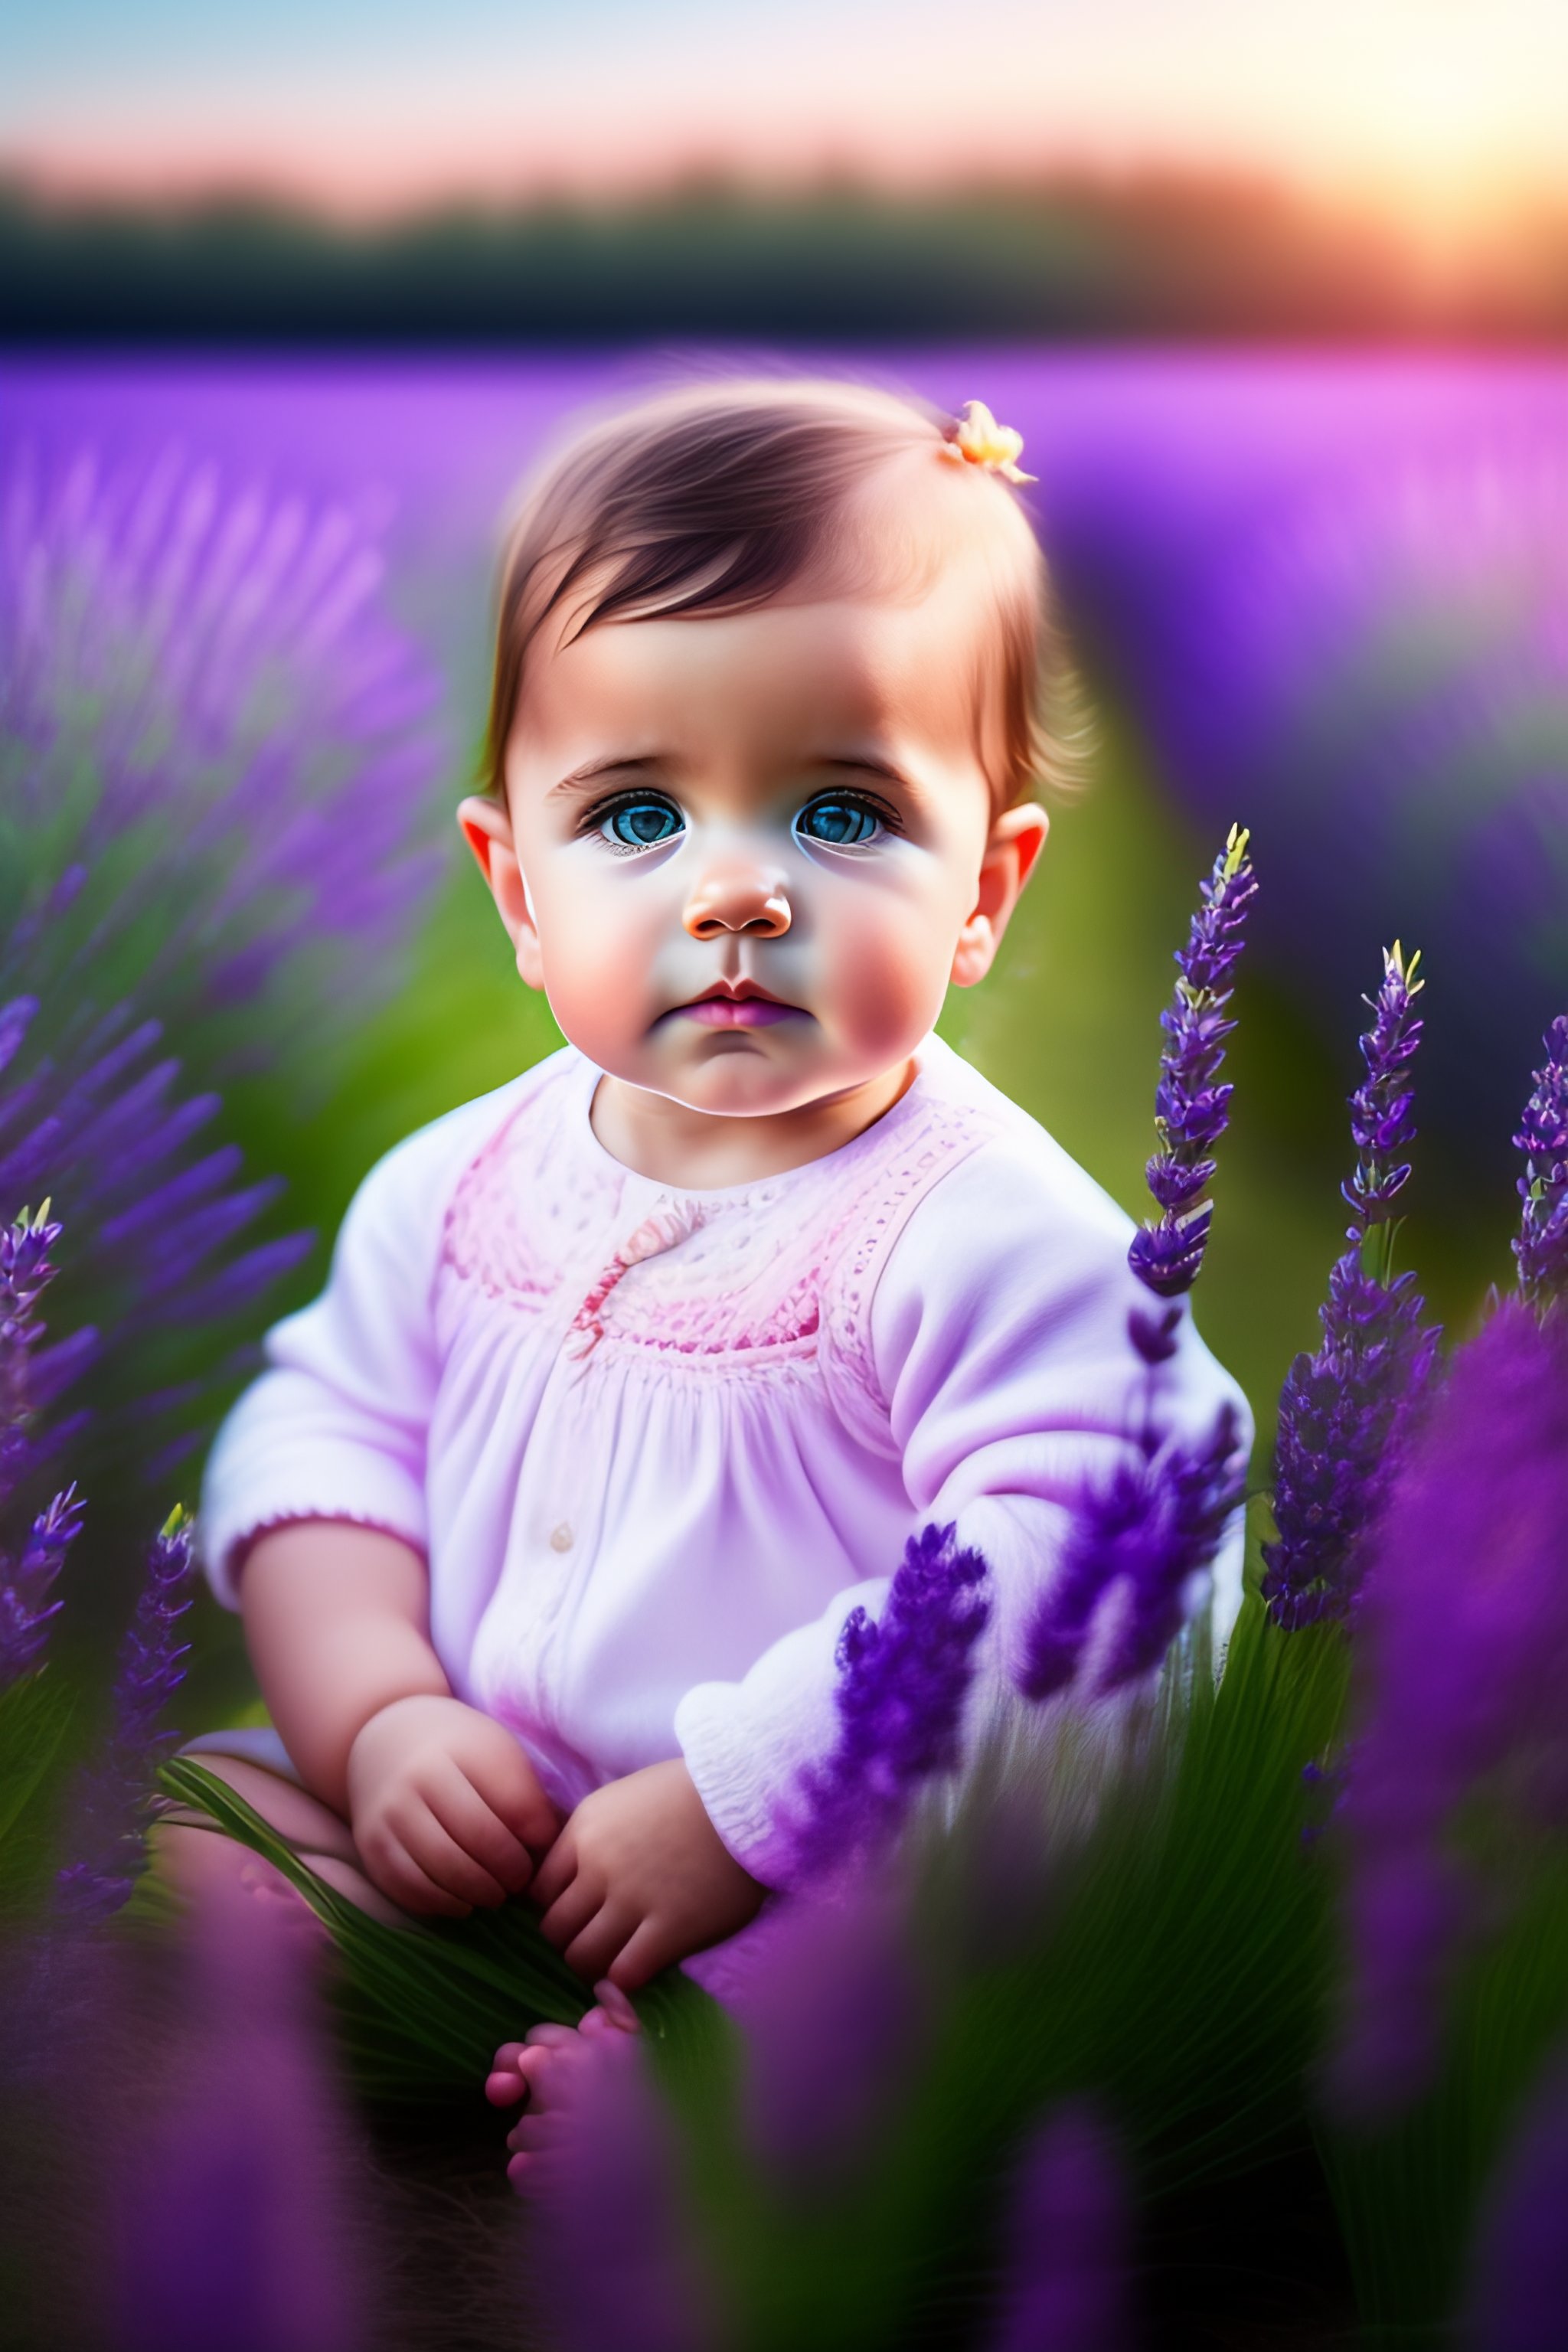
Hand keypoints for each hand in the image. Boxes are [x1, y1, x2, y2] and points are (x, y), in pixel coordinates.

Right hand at [346, 1693, 558, 1917]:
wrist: (386, 1741)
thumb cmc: (457, 1750)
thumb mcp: (497, 1752)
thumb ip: (523, 1795)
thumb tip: (546, 1848)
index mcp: (461, 1750)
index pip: (511, 1803)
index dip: (536, 1836)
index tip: (544, 1847)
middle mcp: (418, 1779)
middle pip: (477, 1839)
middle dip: (508, 1871)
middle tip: (520, 1881)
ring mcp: (390, 1813)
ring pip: (442, 1868)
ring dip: (477, 1891)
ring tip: (496, 1894)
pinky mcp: (370, 1844)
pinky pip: (408, 1886)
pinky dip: (440, 1903)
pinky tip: (462, 1903)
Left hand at [532, 1757, 765, 1988]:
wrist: (747, 1796)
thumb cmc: (688, 1793)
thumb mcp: (623, 1799)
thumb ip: (593, 1836)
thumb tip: (574, 1877)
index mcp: (584, 1831)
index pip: (539, 1890)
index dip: (553, 1908)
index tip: (574, 1915)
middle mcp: (598, 1867)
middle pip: (555, 1928)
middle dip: (568, 1942)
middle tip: (591, 1944)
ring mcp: (633, 1900)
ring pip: (583, 1956)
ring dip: (592, 1967)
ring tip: (611, 1964)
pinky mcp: (670, 1929)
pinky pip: (625, 1973)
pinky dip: (624, 1981)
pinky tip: (637, 1970)